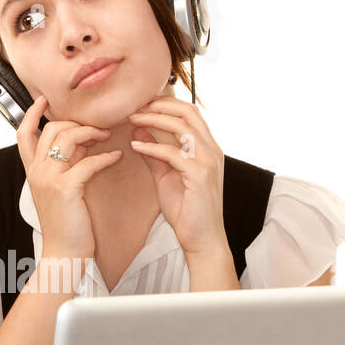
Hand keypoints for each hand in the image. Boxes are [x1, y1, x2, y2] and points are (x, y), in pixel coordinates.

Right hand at [16, 94, 122, 262]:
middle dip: (76, 124)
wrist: (63, 254)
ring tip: (106, 137)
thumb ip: (65, 165)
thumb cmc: (66, 225)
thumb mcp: (61, 189)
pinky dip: (105, 157)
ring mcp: (49, 179)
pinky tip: (116, 157)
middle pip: (51, 129)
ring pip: (66, 138)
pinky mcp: (65, 189)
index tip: (44, 100)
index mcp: (32, 172)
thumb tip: (80, 144)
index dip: (33, 113)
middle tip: (96, 129)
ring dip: (90, 133)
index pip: (24, 134)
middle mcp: (36, 172)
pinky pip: (88, 162)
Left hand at [127, 98, 228, 256]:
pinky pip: (173, 154)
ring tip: (132, 120)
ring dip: (154, 120)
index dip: (165, 104)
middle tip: (134, 107)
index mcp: (207, 148)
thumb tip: (139, 130)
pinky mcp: (200, 176)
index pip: (190, 112)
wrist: (202, 240)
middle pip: (188, 111)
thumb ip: (155, 153)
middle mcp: (212, 150)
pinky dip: (153, 148)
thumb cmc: (186, 210)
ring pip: (182, 127)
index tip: (140, 105)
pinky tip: (135, 148)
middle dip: (159, 105)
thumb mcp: (166, 176)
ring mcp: (209, 162)